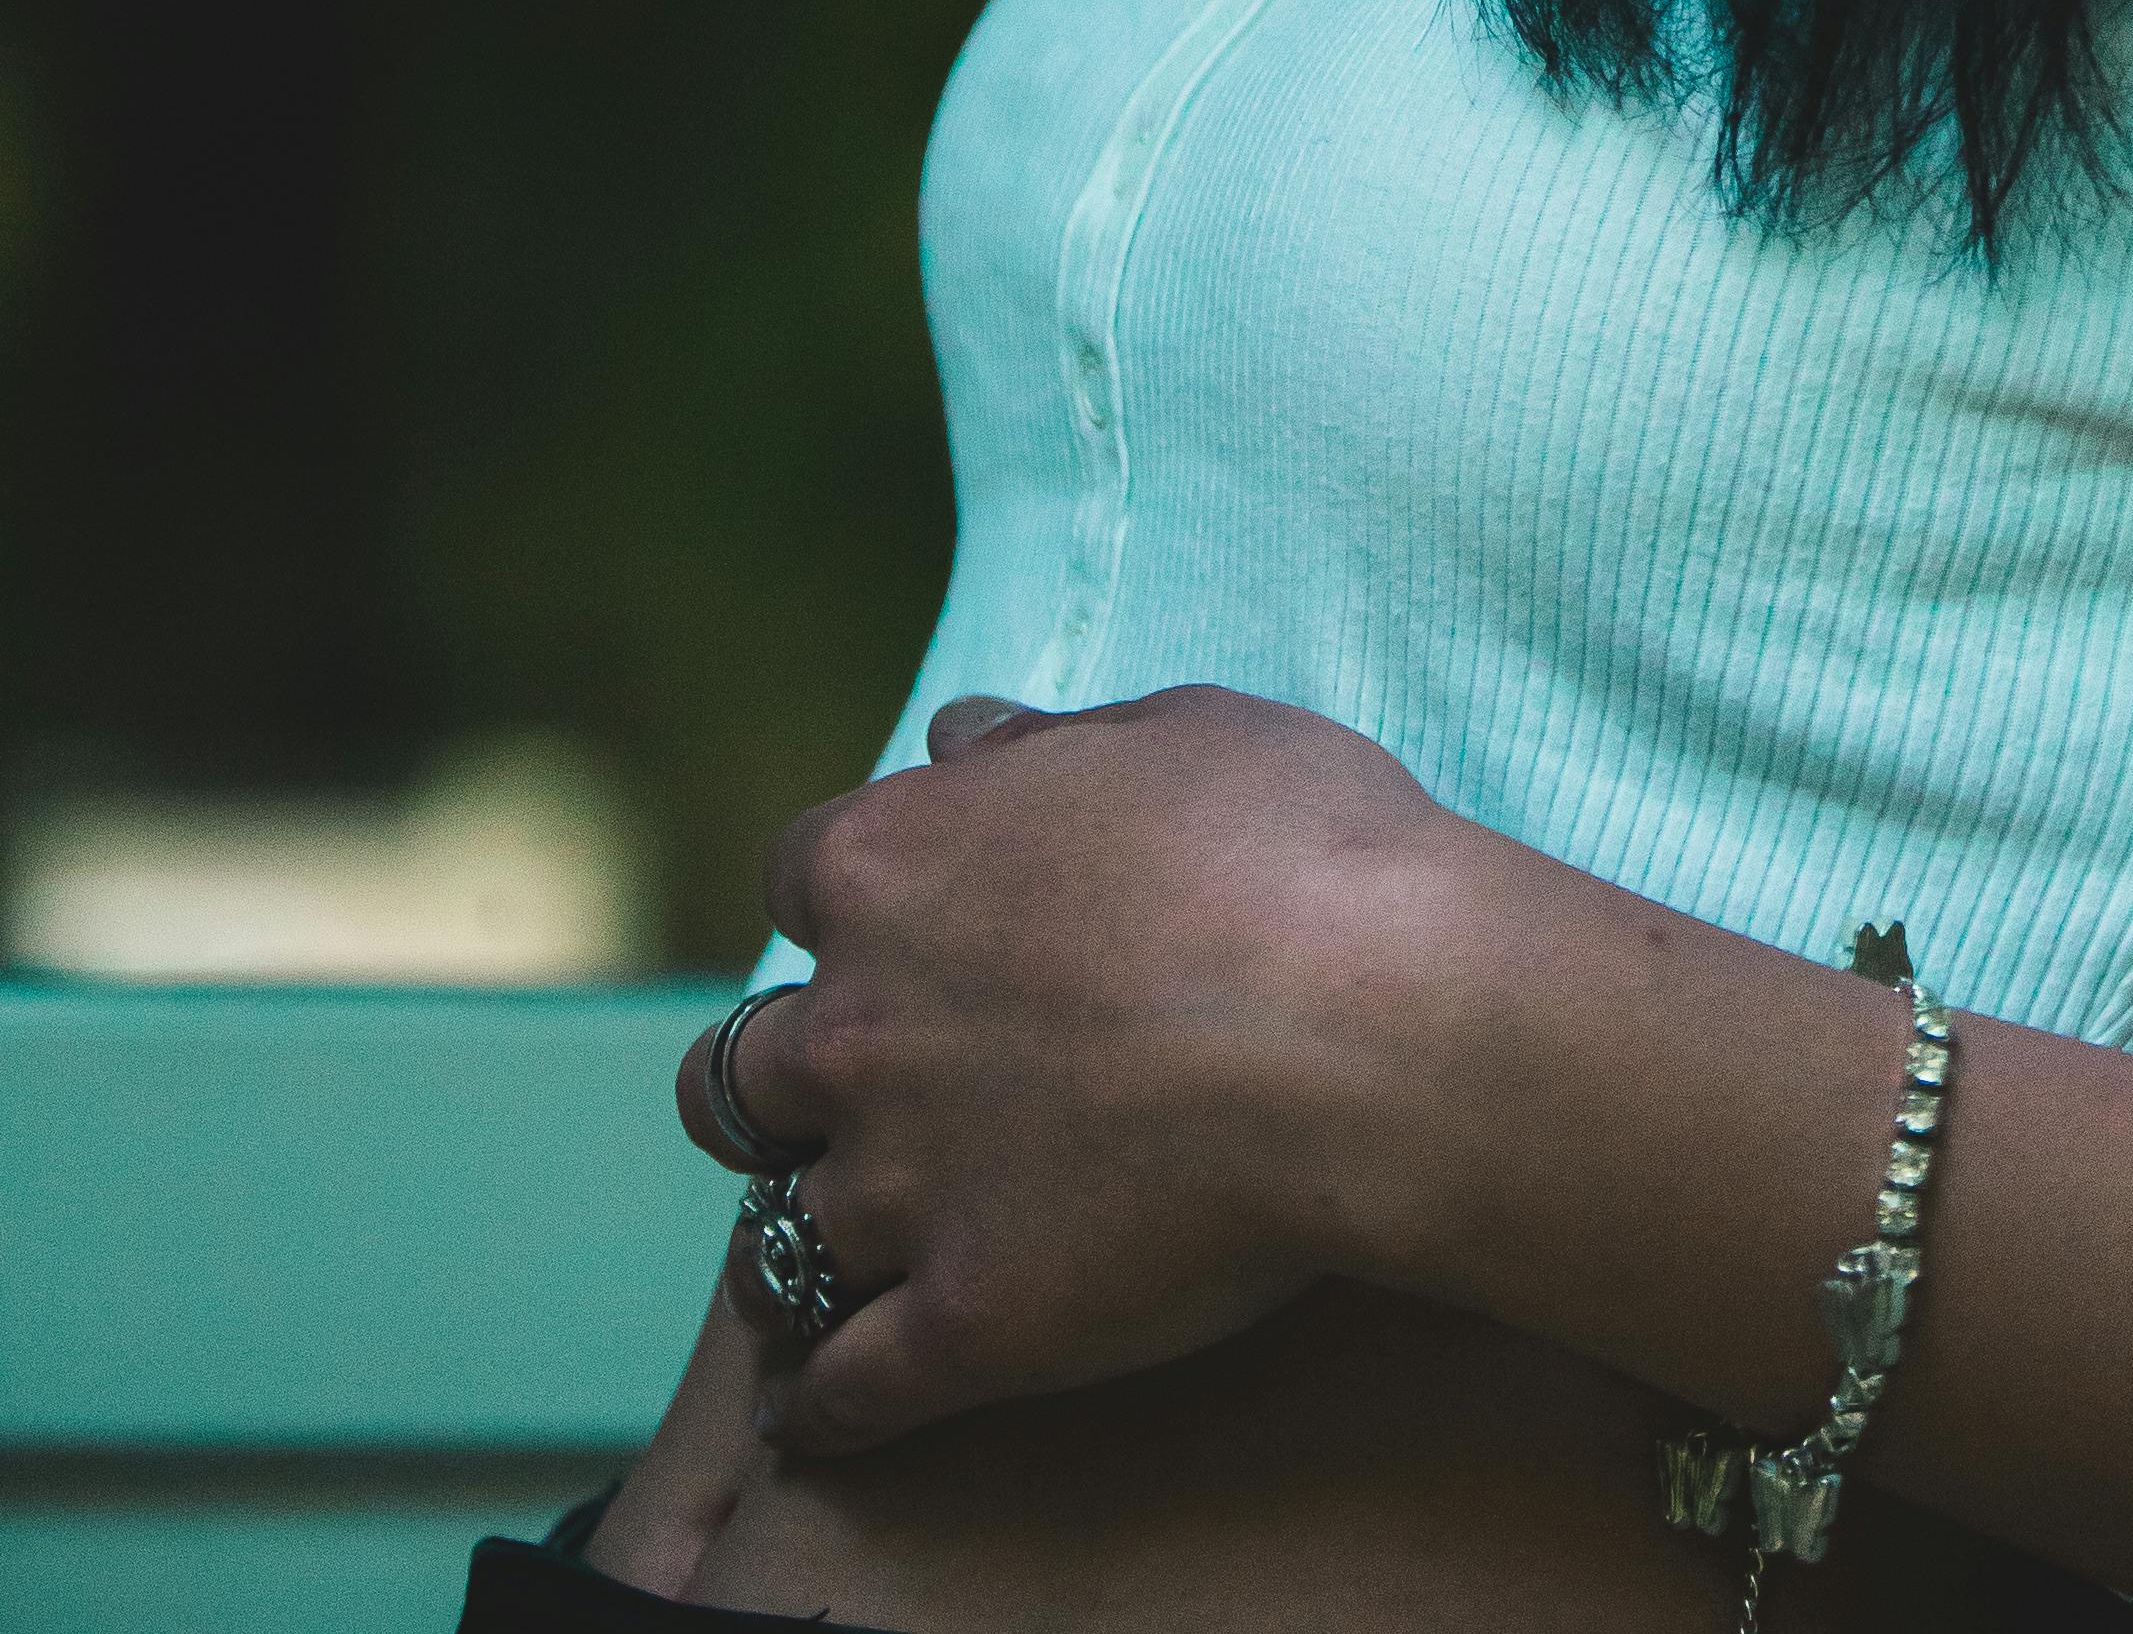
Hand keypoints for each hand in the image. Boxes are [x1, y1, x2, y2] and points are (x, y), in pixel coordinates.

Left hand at [675, 684, 1486, 1462]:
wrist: (1375, 1023)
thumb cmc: (1298, 850)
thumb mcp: (1171, 734)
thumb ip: (1039, 747)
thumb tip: (957, 742)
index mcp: (891, 865)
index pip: (798, 878)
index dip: (857, 909)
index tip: (911, 931)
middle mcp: (856, 1026)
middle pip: (739, 1076)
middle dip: (794, 1086)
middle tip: (874, 1101)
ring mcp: (898, 1184)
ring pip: (778, 1240)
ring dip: (820, 1242)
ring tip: (852, 1267)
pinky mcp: (961, 1322)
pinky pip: (843, 1390)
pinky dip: (830, 1406)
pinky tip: (832, 1415)